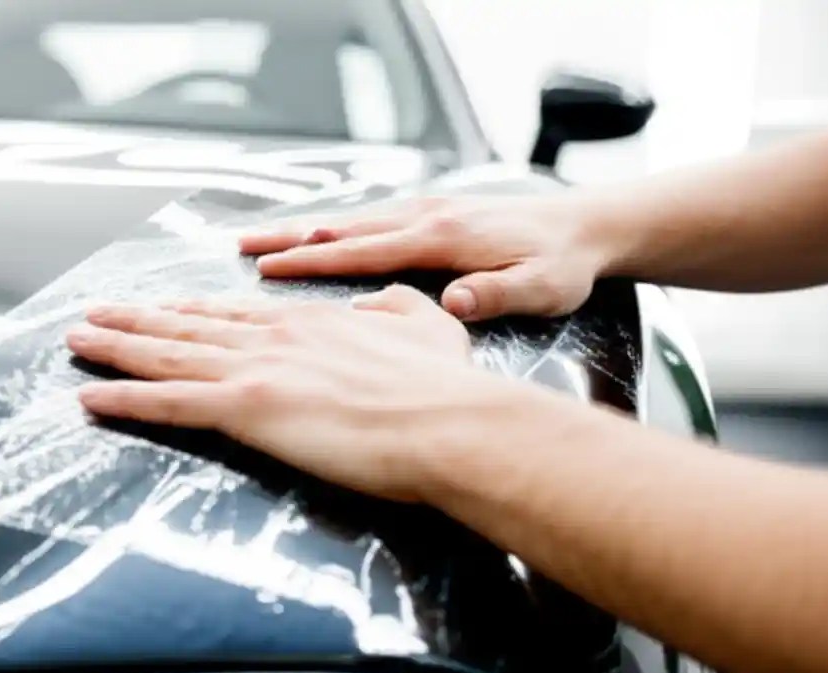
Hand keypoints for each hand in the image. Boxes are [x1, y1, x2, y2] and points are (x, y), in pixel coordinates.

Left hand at [66, 285, 522, 502]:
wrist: (448, 420)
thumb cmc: (443, 384)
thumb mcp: (427, 325)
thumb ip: (392, 307)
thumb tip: (372, 303)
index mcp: (310, 320)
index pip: (234, 311)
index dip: (190, 310)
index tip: (160, 307)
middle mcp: (271, 336)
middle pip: (187, 326)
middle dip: (136, 320)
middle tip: (96, 313)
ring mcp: (253, 370)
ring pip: (166, 356)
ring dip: (116, 349)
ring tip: (77, 340)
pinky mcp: (244, 409)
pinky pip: (169, 404)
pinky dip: (125, 400)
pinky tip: (90, 397)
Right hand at [239, 195, 609, 320]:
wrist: (587, 225)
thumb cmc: (564, 265)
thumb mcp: (541, 288)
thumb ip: (496, 295)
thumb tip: (454, 305)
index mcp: (441, 238)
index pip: (363, 252)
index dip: (312, 262)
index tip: (267, 270)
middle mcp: (425, 217)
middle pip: (343, 228)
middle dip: (288, 239)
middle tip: (240, 248)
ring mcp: (426, 211)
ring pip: (351, 221)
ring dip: (302, 230)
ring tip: (258, 240)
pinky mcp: (432, 214)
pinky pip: (369, 221)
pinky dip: (332, 228)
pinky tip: (313, 236)